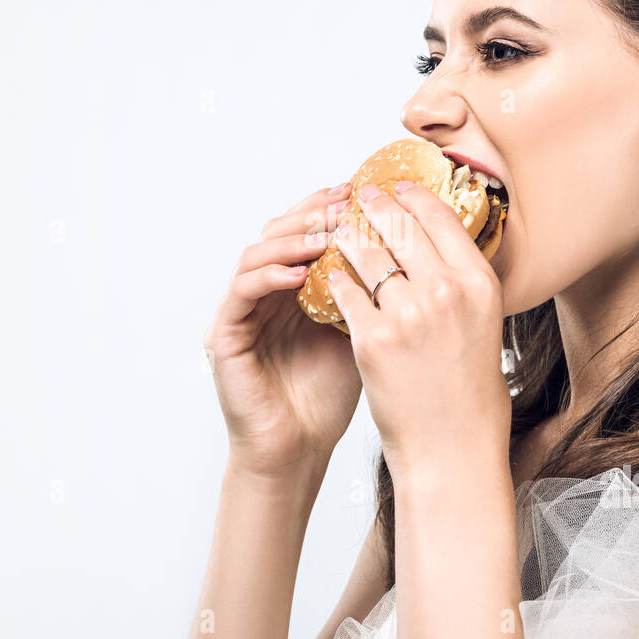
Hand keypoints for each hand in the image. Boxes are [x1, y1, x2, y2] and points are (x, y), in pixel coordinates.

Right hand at [204, 183, 362, 479]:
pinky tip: (299, 273)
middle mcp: (264, 291)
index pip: (307, 231)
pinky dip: (269, 276)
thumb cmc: (329, 395)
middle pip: (279, 232)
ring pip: (257, 254)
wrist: (298, 449)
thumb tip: (413, 247)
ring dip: (292, 239)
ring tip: (326, 232)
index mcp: (295, 286)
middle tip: (345, 203)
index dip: (329, 206)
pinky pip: (242, 293)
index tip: (362, 189)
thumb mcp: (361, 331)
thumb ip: (370, 291)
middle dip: (313, 213)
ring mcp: (242, 311)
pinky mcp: (225, 335)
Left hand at [326, 180, 511, 476]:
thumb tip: (433, 241)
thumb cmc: (468, 391)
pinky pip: (344, 293)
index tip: (396, 187)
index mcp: (478, 284)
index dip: (414, 197)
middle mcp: (446, 292)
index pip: (440, 219)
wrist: (452, 448)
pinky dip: (334, 281)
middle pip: (400, 228)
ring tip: (336, 230)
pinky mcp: (372, 340)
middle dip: (374, 207)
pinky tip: (328, 275)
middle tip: (359, 195)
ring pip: (365, 256)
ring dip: (347, 238)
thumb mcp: (481, 324)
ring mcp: (407, 315)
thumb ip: (459, 281)